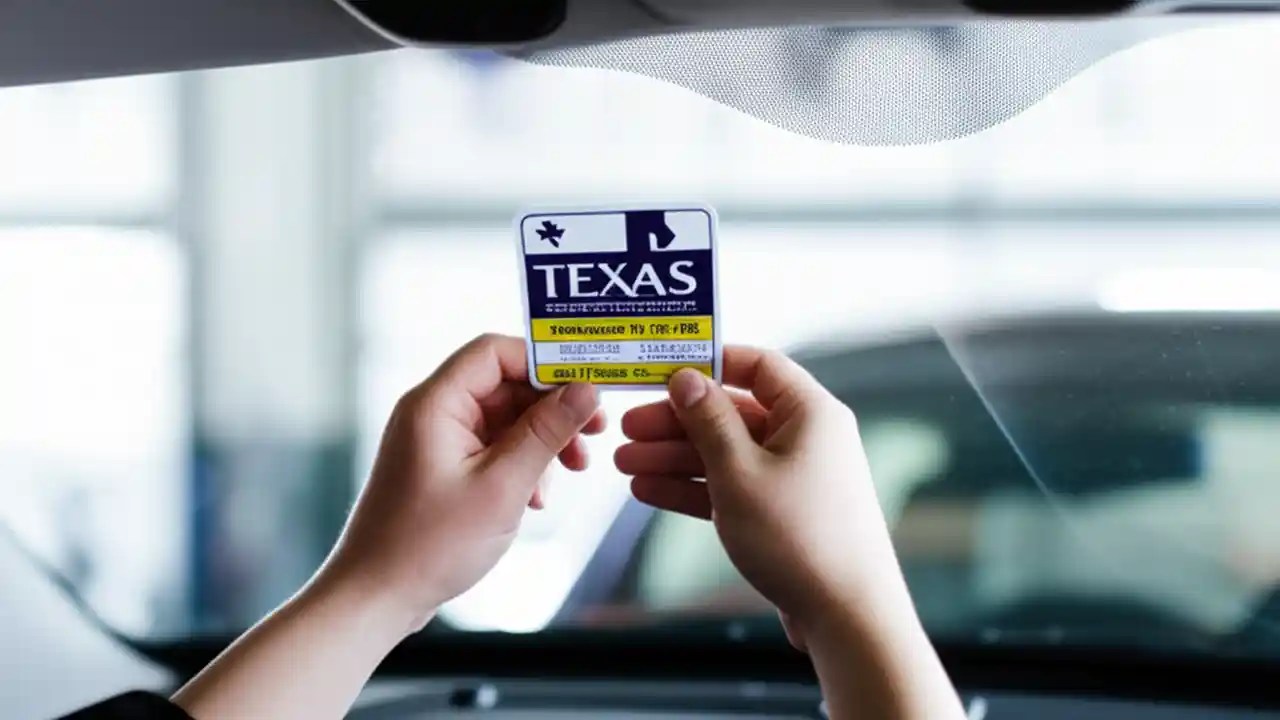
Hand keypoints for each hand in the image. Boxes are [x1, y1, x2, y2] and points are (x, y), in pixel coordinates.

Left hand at [322, 334, 604, 633]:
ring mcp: (435, 440)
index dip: (545, 363)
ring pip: (504, 418)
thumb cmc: (428, 545)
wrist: (376, 597)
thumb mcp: (503, 486)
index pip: (496, 352)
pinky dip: (521, 463)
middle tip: (592, 435)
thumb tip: (585, 390)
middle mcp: (431, 412)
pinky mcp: (441, 467)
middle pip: (505, 384)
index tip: (587, 387)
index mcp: (435, 403)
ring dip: (542, 440)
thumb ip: (546, 432)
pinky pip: (492, 446)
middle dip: (552, 408)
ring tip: (570, 472)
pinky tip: (536, 498)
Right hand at [614, 347, 906, 649]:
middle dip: (676, 421)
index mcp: (809, 413)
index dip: (708, 364)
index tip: (662, 372)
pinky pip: (731, 486)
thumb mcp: (740, 472)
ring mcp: (793, 476)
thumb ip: (709, 421)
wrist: (846, 617)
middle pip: (732, 412)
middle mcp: (806, 437)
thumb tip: (687, 378)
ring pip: (725, 453)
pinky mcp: (782, 511)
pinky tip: (649, 490)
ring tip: (624, 463)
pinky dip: (693, 487)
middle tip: (628, 428)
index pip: (757, 366)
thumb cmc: (800, 538)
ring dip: (675, 457)